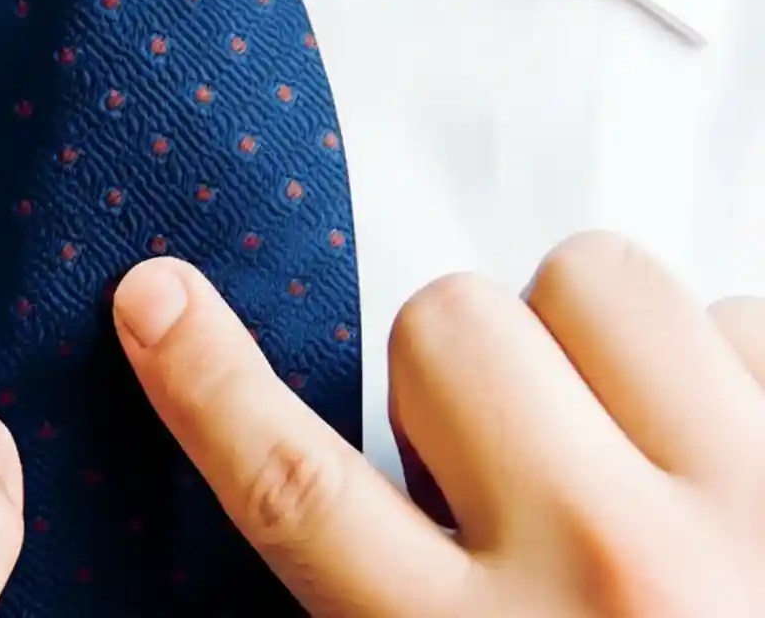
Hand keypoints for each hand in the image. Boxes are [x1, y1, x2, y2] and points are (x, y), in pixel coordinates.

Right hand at [113, 234, 764, 616]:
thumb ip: (393, 607)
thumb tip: (362, 486)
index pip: (295, 491)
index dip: (207, 385)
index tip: (155, 302)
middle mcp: (606, 575)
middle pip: (443, 329)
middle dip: (460, 370)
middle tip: (515, 457)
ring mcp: (745, 503)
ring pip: (593, 277)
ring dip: (587, 340)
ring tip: (629, 441)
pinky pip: (738, 305)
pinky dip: (721, 362)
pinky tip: (736, 456)